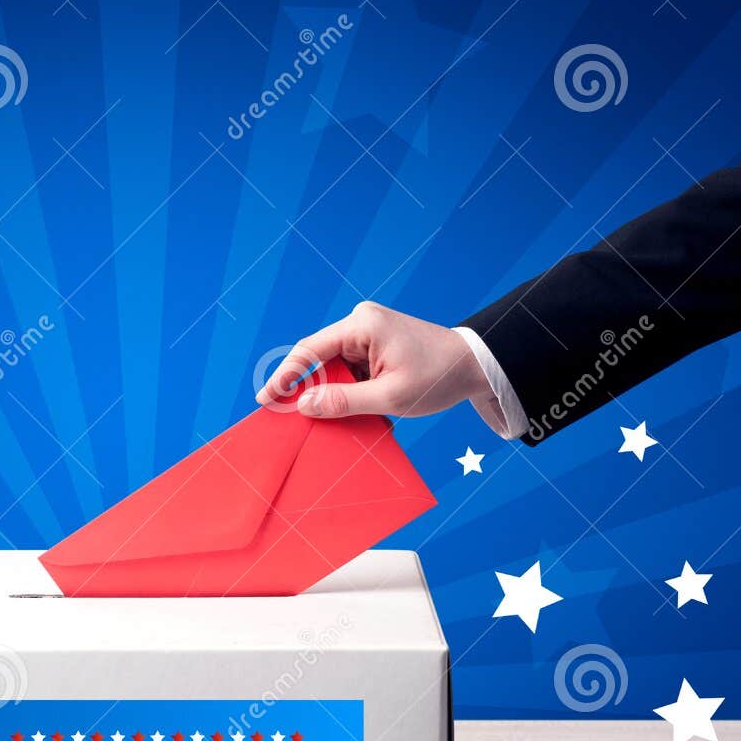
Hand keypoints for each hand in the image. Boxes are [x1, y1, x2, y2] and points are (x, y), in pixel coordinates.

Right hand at [255, 301, 489, 419]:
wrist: (475, 367)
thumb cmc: (438, 378)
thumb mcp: (390, 397)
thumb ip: (344, 401)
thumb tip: (304, 405)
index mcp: (364, 325)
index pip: (311, 350)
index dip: (284, 376)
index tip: (266, 398)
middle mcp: (362, 322)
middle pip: (320, 358)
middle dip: (306, 387)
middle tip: (287, 416)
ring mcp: (370, 332)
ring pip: (334, 366)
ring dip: (329, 391)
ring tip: (321, 419)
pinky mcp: (377, 345)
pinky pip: (350, 368)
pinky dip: (346, 389)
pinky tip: (344, 409)